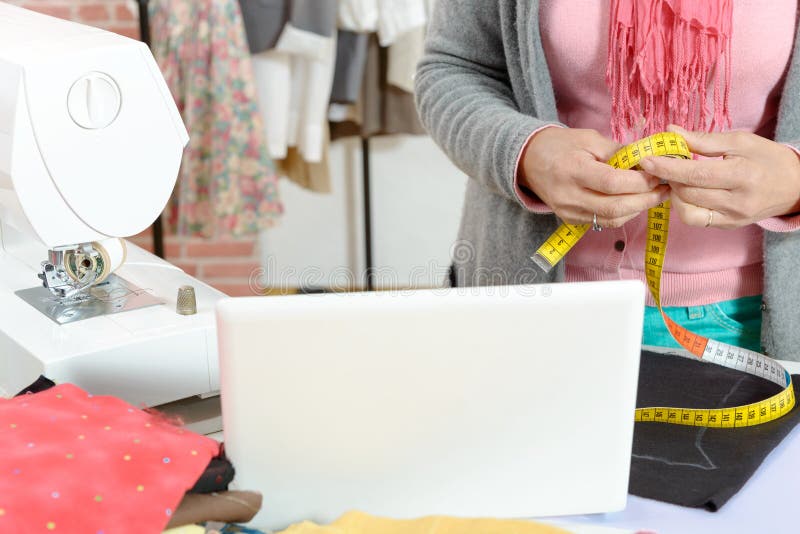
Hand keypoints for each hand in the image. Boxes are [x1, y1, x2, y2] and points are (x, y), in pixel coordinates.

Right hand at [519, 127, 668, 227]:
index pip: (613, 183)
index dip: (640, 181)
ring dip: (638, 209)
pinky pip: (603, 221)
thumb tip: (649, 159)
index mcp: (573, 171)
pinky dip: (623, 214)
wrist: (529, 161)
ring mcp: (569, 211)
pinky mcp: (570, 219)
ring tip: (655, 195)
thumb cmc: (560, 145)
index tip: (659, 173)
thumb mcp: (589, 139)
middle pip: (615, 206)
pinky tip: (635, 202)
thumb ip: (618, 151)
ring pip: (612, 219)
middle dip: (646, 199)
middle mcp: (569, 196)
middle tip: (666, 189)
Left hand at [638, 125, 799, 228]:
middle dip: (669, 178)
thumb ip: (703, 140)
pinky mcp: (726, 226)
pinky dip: (684, 205)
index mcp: (743, 175)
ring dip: (674, 193)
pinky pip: (695, 219)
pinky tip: (686, 191)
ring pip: (687, 211)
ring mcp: (731, 218)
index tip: (646, 159)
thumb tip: (670, 132)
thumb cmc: (767, 158)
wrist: (794, 186)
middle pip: (688, 193)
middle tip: (662, 163)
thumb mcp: (740, 141)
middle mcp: (737, 201)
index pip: (696, 174)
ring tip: (677, 178)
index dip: (668, 168)